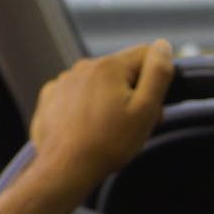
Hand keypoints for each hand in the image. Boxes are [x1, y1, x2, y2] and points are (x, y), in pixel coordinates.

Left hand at [0, 40, 173, 213]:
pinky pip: (76, 94)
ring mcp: (63, 81)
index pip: (145, 54)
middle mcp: (83, 66)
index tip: (152, 104)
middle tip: (133, 124)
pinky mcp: (51, 96)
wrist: (65, 167)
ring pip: (98, 83)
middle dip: (132, 92)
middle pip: (121, 71)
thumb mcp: (145, 110)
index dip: (156, 78)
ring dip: (108, 99)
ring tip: (107, 130)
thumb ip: (158, 74)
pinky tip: (86, 128)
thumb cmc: (108, 143)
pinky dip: (84, 107)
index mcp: (108, 66)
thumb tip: (163, 46)